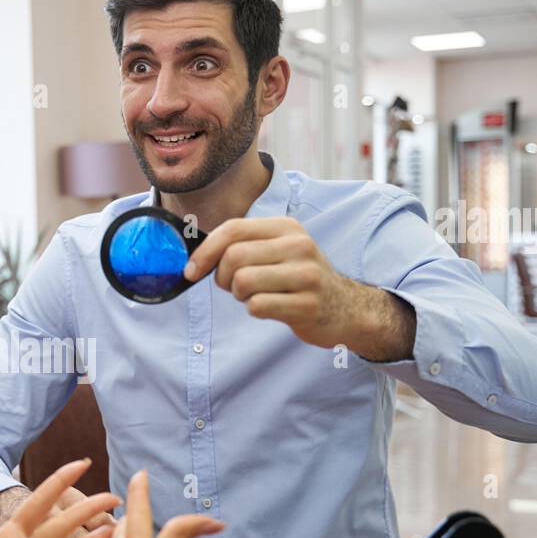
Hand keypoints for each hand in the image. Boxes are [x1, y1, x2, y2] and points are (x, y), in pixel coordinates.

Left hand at [183, 216, 414, 358]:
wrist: (345, 308)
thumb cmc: (299, 279)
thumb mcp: (278, 250)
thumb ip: (242, 246)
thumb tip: (195, 259)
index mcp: (286, 227)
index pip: (232, 230)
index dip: (204, 252)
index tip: (191, 271)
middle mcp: (298, 245)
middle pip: (232, 257)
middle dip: (223, 278)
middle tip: (237, 287)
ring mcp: (306, 275)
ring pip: (242, 282)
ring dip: (239, 295)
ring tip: (257, 296)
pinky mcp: (307, 304)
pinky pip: (257, 306)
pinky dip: (255, 310)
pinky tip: (271, 308)